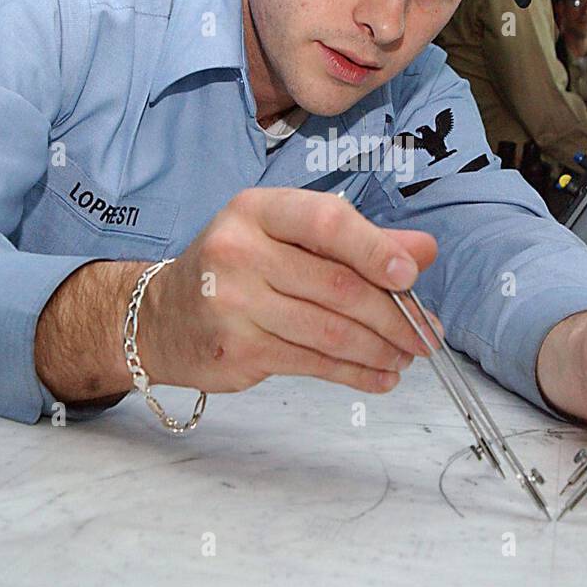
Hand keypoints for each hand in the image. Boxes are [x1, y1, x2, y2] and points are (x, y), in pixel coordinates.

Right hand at [137, 188, 438, 394]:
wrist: (161, 318)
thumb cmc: (237, 271)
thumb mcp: (287, 239)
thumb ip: (357, 242)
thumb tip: (423, 250)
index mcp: (257, 210)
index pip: (326, 221)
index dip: (375, 248)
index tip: (411, 274)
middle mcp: (240, 251)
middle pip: (336, 284)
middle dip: (393, 314)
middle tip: (425, 333)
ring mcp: (234, 303)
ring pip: (329, 330)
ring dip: (380, 348)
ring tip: (407, 355)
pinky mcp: (237, 349)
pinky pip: (312, 363)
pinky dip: (355, 372)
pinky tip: (380, 375)